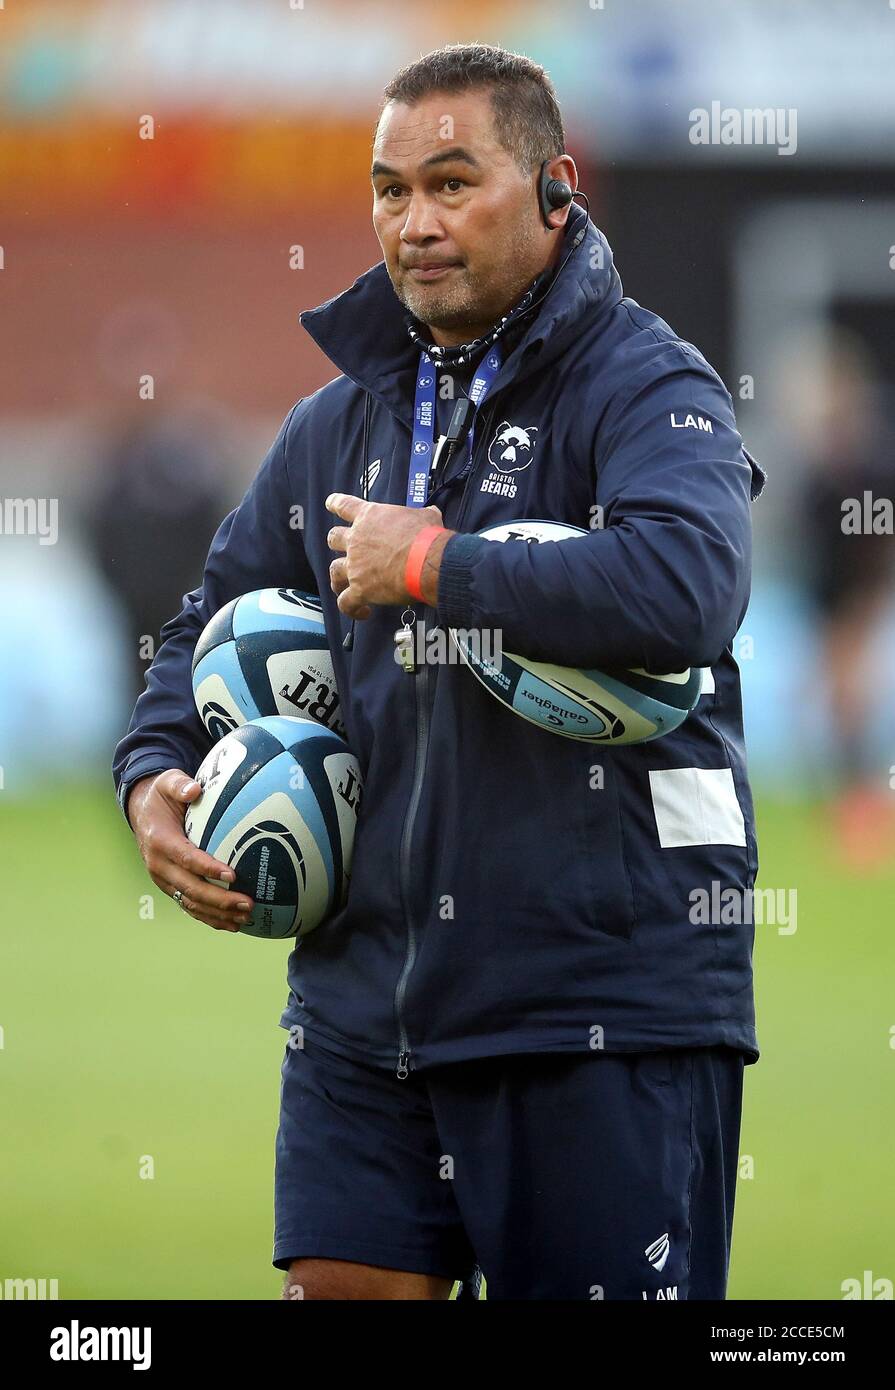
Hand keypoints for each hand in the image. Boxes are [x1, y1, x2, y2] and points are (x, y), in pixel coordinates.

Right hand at [128, 770, 254, 931]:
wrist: (142, 813)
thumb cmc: (162, 796)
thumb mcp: (167, 783)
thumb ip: (180, 785)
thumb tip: (195, 790)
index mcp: (160, 841)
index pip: (186, 858)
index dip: (208, 869)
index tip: (233, 875)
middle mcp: (159, 865)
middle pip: (191, 888)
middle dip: (219, 900)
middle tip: (248, 903)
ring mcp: (163, 880)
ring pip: (190, 903)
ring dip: (218, 914)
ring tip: (245, 919)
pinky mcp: (170, 887)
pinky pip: (189, 906)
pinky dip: (209, 918)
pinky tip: (231, 924)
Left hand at [326, 493, 448, 617]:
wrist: (427, 561)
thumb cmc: (426, 538)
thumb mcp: (426, 517)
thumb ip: (421, 515)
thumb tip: (432, 515)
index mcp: (370, 517)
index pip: (344, 506)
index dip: (335, 504)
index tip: (330, 503)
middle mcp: (357, 540)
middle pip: (333, 539)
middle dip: (337, 544)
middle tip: (345, 550)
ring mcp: (355, 566)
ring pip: (333, 571)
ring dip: (338, 578)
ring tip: (344, 585)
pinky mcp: (360, 590)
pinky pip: (346, 603)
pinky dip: (351, 609)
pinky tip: (362, 612)